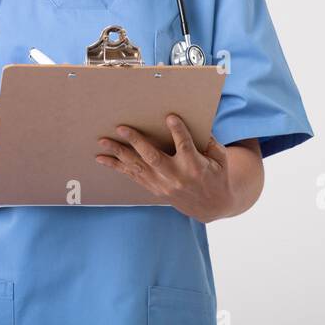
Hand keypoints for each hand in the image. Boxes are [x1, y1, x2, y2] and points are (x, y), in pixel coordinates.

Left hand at [94, 114, 234, 222]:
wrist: (212, 206)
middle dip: (136, 142)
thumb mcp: (221, 159)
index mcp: (195, 166)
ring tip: (103, 142)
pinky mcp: (155, 190)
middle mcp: (177, 177)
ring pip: (138, 168)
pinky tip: (103, 159)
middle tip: (121, 127)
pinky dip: (117, 167)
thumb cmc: (217, 176)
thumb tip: (196, 122)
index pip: (185, 146)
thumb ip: (209, 141)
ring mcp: (164, 185)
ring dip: (119, 154)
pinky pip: (133, 177)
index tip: (170, 117)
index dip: (178, 131)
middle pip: (153, 158)